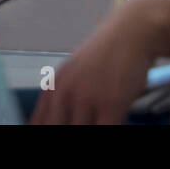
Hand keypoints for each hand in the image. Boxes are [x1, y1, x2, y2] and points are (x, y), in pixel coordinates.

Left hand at [31, 0, 169, 124]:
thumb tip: (52, 121)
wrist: (130, 33)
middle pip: (57, 128)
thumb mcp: (73, 73)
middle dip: (68, 130)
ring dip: (88, 129)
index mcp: (53, 87)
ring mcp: (87, 98)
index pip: (39, 123)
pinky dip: (106, 131)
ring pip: (81, 130)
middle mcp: (64, 92)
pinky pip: (104, 130)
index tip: (54, 135)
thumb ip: (62, 97)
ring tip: (97, 121)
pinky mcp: (111, 104)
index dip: (45, 130)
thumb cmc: (104, 55)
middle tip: (81, 123)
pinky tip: (112, 123)